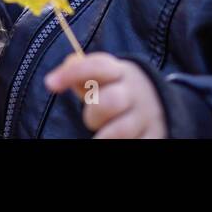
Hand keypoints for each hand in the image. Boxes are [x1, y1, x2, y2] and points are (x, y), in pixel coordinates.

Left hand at [45, 52, 167, 137]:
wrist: (161, 104)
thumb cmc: (119, 90)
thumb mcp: (106, 79)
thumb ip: (84, 78)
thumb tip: (55, 80)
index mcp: (121, 72)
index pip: (96, 66)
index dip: (71, 72)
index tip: (50, 83)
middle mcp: (136, 92)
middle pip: (110, 102)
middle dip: (93, 115)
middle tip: (92, 119)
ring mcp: (147, 116)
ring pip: (120, 131)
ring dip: (103, 138)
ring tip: (102, 137)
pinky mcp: (155, 135)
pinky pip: (136, 144)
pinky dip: (117, 145)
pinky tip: (113, 141)